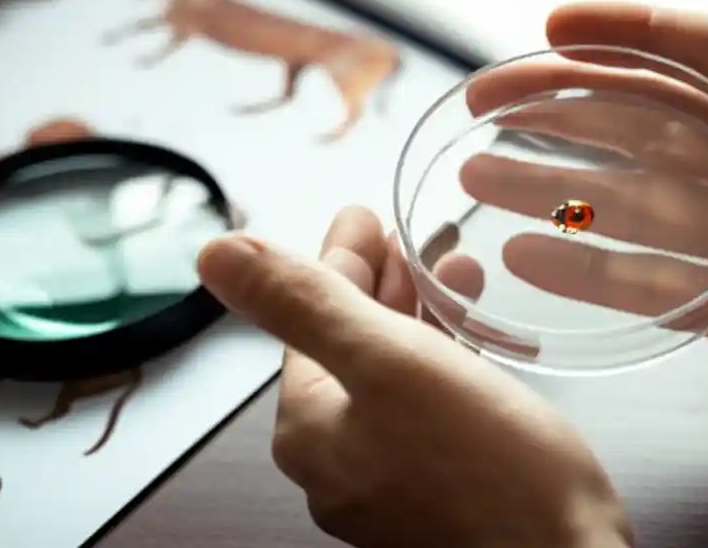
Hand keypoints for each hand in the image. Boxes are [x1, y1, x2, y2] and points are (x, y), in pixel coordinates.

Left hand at [196, 207, 632, 547]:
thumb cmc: (491, 470)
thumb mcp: (391, 362)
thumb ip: (305, 302)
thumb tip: (216, 253)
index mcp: (310, 429)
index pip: (309, 318)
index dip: (339, 257)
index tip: (365, 214)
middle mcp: (337, 463)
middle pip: (346, 347)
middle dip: (378, 283)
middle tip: (406, 235)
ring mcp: (386, 483)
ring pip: (388, 376)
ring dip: (414, 316)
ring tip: (450, 270)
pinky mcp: (435, 492)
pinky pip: (423, 409)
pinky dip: (439, 360)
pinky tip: (469, 337)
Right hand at [458, 0, 707, 476]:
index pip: (701, 54)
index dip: (628, 35)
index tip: (559, 26)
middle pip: (642, 125)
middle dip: (562, 109)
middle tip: (488, 100)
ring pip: (627, 204)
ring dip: (553, 189)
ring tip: (482, 176)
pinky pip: (644, 284)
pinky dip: (583, 273)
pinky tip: (530, 259)